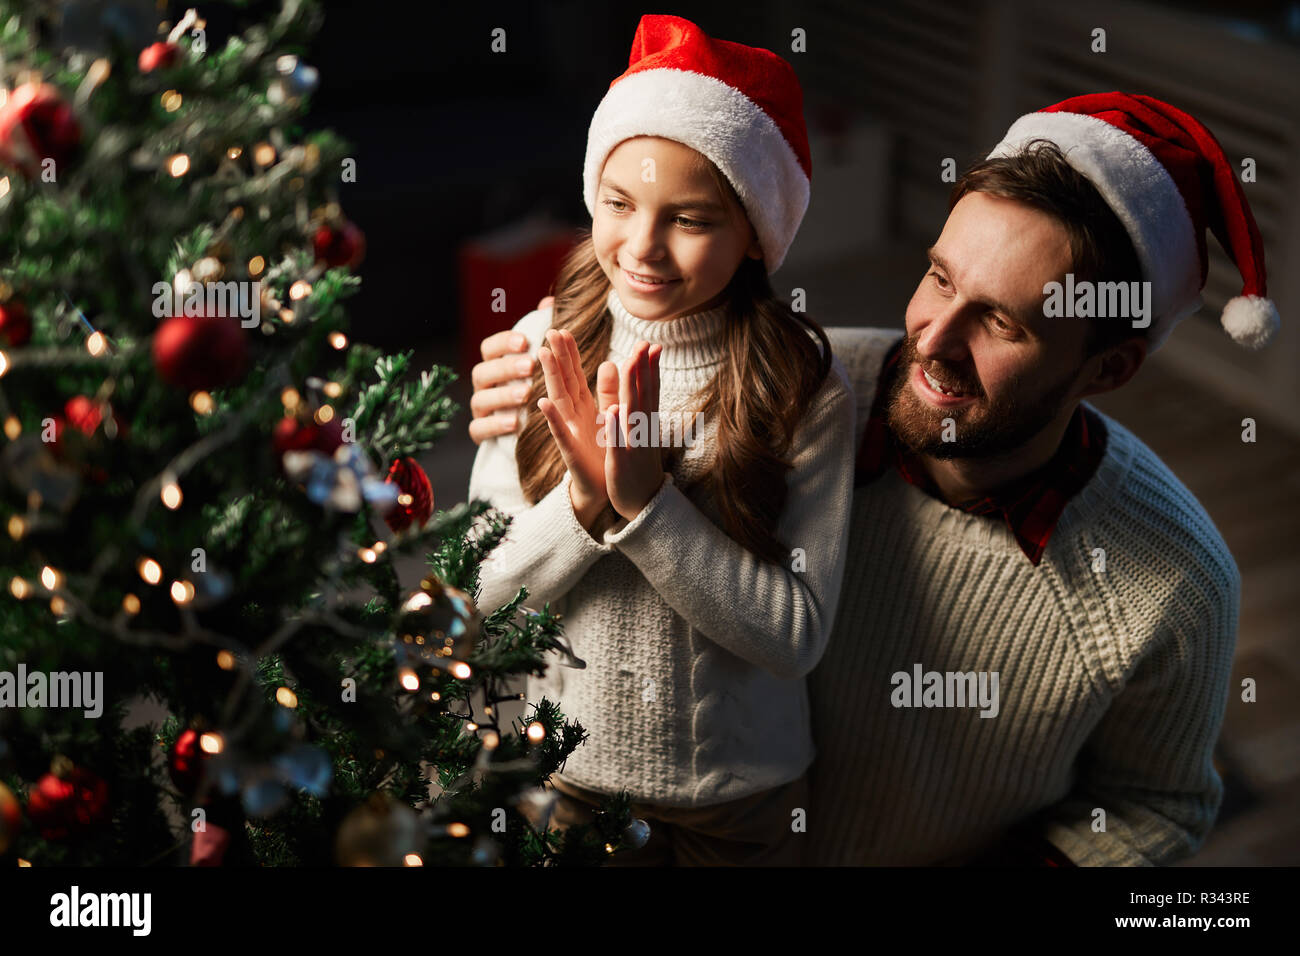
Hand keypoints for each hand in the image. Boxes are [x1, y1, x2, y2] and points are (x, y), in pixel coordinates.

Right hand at [467, 295, 555, 444]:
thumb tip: (548, 302)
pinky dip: (495, 425)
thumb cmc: (538, 389)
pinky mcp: (481, 432)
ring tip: (525, 394)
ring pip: (480, 399)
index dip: (504, 342)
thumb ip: (545, 333)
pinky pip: (480, 429)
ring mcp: (481, 409)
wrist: (534, 430)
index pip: (490, 348)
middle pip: (483, 371)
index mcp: (495, 364)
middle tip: (530, 366)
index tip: (526, 341)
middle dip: (506, 367)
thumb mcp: (546, 364)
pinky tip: (514, 423)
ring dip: (503, 396)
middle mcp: (484, 385)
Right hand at [535, 328, 620, 529]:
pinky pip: (560, 433)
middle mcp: (572, 416)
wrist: (605, 488)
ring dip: (550, 377)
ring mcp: (569, 432)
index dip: (569, 353)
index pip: (574, 375)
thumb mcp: (609, 416)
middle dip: (556, 356)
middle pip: (563, 381)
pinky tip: (542, 403)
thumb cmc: (604, 452)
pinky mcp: (571, 452)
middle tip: (549, 330)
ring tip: (542, 355)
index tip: (562, 329)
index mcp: (583, 407)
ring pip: (558, 400)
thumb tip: (610, 360)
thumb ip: (609, 390)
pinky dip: (551, 418)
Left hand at [604, 340, 665, 521]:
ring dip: (631, 388)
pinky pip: (616, 441)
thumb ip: (635, 405)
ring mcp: (632, 445)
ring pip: (632, 412)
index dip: (650, 367)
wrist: (644, 502)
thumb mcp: (638, 432)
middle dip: (642, 369)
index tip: (652, 343)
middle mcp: (642, 430)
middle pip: (643, 394)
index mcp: (645, 422)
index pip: (649, 389)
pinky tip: (613, 410)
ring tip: (629, 363)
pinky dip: (615, 426)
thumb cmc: (639, 463)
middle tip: (644, 343)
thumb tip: (639, 382)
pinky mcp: (620, 462)